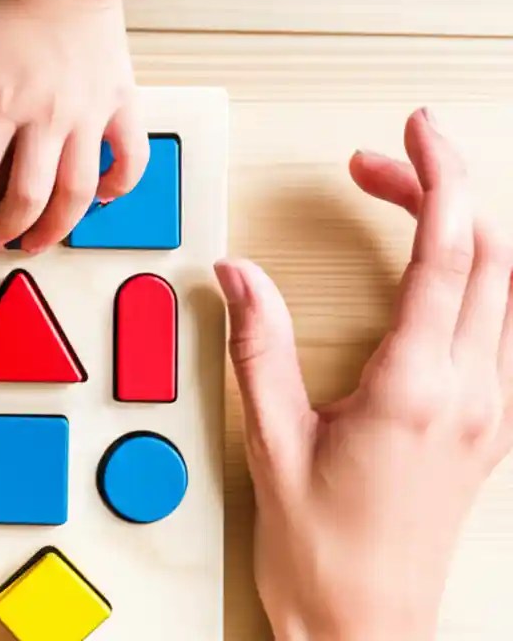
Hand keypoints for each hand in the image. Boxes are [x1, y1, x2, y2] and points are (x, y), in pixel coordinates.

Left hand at [0, 0, 147, 252]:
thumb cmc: (5, 10)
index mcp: (0, 102)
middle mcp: (46, 117)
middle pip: (28, 196)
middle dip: (6, 229)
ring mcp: (88, 115)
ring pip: (77, 192)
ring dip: (57, 227)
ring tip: (40, 241)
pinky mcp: (121, 106)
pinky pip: (130, 158)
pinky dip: (119, 186)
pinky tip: (101, 199)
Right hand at [217, 109, 512, 640]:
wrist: (366, 628)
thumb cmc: (323, 553)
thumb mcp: (274, 443)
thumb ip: (258, 348)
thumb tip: (240, 276)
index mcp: (417, 391)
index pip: (447, 255)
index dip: (436, 178)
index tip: (414, 133)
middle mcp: (471, 395)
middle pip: (488, 256)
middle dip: (441, 190)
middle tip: (383, 163)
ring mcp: (491, 411)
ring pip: (507, 288)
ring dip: (462, 232)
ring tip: (405, 202)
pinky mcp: (489, 427)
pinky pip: (503, 327)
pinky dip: (476, 277)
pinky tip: (441, 273)